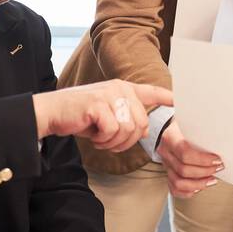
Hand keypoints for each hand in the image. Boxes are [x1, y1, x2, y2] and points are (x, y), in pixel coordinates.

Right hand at [33, 81, 171, 153]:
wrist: (53, 112)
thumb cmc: (81, 117)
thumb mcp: (108, 117)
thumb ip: (127, 120)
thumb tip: (144, 132)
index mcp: (124, 89)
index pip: (151, 91)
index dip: (167, 98)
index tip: (180, 102)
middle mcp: (120, 88)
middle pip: (142, 123)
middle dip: (128, 141)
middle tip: (109, 142)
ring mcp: (110, 94)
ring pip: (128, 129)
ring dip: (114, 142)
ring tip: (100, 138)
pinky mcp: (98, 104)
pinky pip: (113, 131)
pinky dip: (103, 141)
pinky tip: (93, 136)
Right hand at [158, 121, 223, 198]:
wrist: (175, 125)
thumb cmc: (188, 122)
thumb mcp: (194, 118)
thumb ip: (204, 124)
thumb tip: (226, 127)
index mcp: (170, 136)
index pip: (185, 152)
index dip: (203, 159)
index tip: (217, 159)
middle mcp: (165, 151)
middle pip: (183, 169)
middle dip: (205, 171)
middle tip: (218, 167)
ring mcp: (165, 163)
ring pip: (178, 182)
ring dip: (198, 184)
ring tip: (212, 179)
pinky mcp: (168, 172)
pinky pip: (174, 188)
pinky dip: (188, 191)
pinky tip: (199, 187)